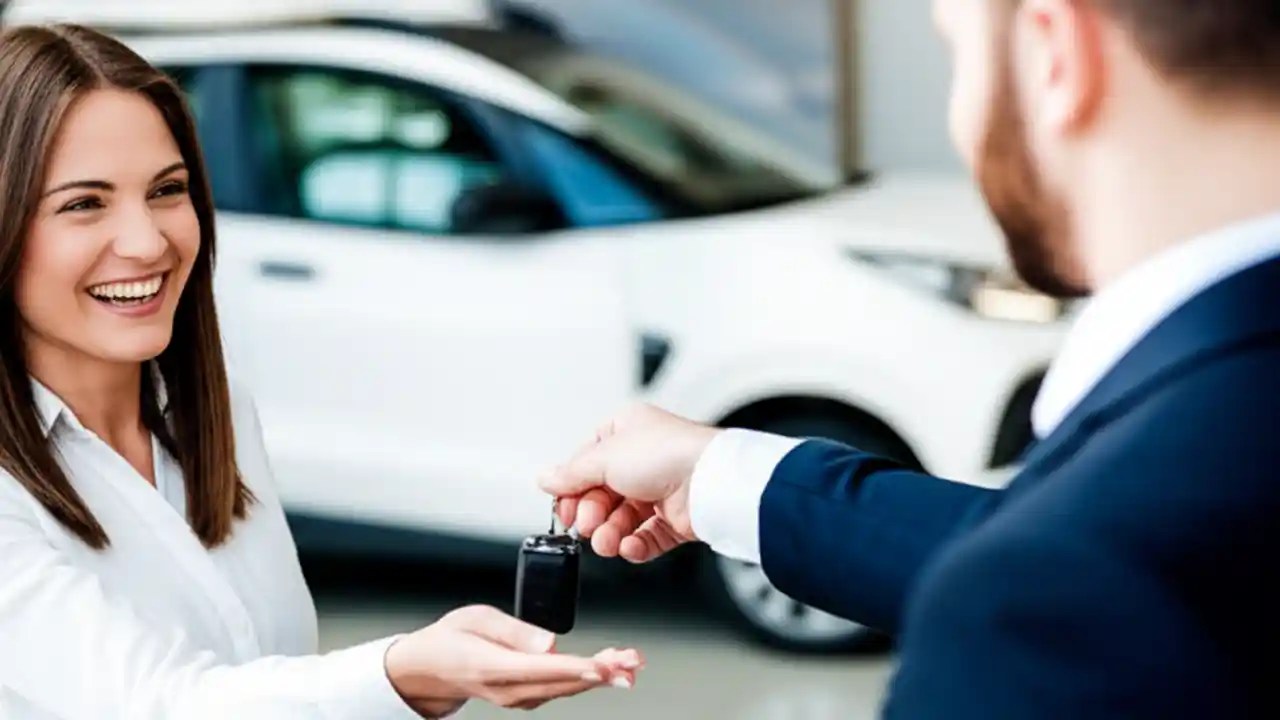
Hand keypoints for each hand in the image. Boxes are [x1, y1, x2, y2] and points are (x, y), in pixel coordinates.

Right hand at [384, 605, 642, 715]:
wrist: (430, 668)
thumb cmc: (452, 638)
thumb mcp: (475, 618)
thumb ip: (514, 630)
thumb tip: (550, 642)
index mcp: (493, 667)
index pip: (542, 669)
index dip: (577, 668)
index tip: (604, 666)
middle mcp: (509, 690)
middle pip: (563, 683)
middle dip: (603, 673)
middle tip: (633, 662)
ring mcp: (518, 698)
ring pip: (566, 689)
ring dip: (601, 676)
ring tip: (630, 663)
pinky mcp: (526, 696)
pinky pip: (561, 689)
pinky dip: (587, 678)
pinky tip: (608, 667)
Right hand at [538, 404, 720, 562]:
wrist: (711, 481)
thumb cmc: (669, 453)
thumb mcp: (604, 456)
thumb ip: (571, 473)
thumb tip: (546, 478)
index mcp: (626, 431)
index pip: (586, 462)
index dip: (573, 487)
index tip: (563, 506)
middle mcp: (644, 459)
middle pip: (601, 495)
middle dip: (591, 514)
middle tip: (586, 524)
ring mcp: (660, 490)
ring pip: (621, 520)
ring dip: (609, 535)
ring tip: (607, 541)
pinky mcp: (675, 519)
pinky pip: (645, 538)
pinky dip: (634, 546)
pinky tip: (629, 546)